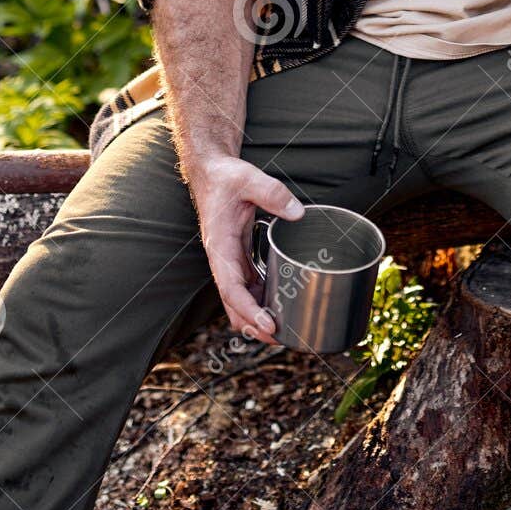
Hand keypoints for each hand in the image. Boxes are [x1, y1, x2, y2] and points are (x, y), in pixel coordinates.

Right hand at [185, 151, 305, 346]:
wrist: (212, 171)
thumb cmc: (226, 177)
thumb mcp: (248, 179)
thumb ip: (272, 194)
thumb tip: (298, 213)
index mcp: (220, 246)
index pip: (231, 289)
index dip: (249, 310)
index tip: (268, 325)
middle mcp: (223, 259)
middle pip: (234, 304)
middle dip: (253, 325)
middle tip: (281, 338)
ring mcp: (230, 259)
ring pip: (240, 298)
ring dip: (257, 316)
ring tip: (283, 329)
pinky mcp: (238, 255)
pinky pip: (248, 285)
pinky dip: (260, 299)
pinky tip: (278, 304)